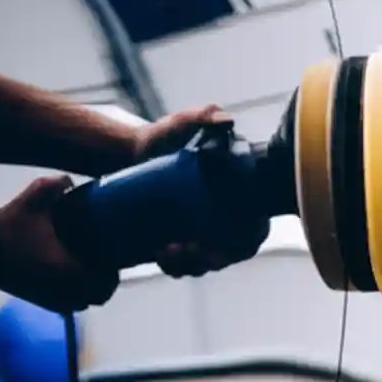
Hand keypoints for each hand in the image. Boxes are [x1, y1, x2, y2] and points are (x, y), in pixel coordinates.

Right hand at [0, 176, 118, 312]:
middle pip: (98, 297)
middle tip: (103, 260)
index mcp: (68, 271)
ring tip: (88, 267)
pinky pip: (66, 304)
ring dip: (89, 289)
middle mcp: (63, 292)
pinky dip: (72, 293)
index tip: (115, 257)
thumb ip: (53, 185)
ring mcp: (50, 300)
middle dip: (104, 281)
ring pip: (83, 303)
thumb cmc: (9, 228)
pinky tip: (68, 273)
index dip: (113, 273)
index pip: (105, 285)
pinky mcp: (38, 301)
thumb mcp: (31, 200)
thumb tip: (69, 180)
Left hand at [134, 104, 262, 278]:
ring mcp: (202, 229)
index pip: (250, 229)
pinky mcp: (180, 237)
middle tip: (176, 248)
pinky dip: (175, 266)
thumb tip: (227, 121)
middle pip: (227, 252)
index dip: (238, 245)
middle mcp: (223, 216)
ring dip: (189, 266)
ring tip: (163, 252)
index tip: (210, 244)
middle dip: (205, 258)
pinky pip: (185, 263)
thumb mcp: (185, 122)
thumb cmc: (164, 135)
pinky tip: (158, 255)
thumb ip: (205, 115)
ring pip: (205, 262)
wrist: (130, 152)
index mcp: (236, 195)